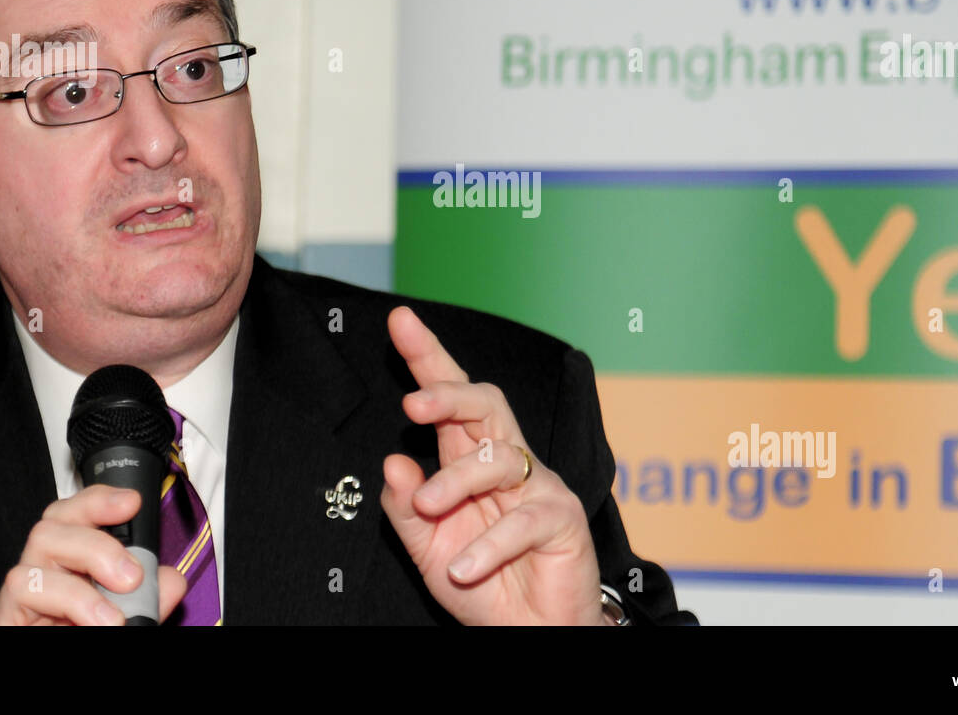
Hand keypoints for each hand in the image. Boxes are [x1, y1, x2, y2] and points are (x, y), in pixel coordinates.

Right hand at [0, 484, 187, 624]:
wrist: (51, 689)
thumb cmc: (85, 635)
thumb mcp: (126, 616)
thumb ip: (150, 597)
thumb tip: (171, 579)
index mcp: (73, 564)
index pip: (77, 515)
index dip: (101, 499)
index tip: (132, 502)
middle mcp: (45, 570)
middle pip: (52, 523)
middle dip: (97, 541)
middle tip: (132, 577)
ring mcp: (22, 591)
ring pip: (38, 548)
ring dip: (84, 579)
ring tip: (113, 619)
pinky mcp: (4, 615)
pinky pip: (23, 588)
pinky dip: (66, 600)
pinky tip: (92, 622)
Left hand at [380, 306, 603, 624]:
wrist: (532, 635)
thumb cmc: (485, 587)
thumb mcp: (429, 550)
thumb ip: (407, 510)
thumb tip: (393, 462)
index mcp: (468, 462)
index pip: (449, 399)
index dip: (426, 358)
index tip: (399, 322)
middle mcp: (505, 464)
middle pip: (485, 403)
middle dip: (449, 391)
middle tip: (413, 401)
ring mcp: (537, 487)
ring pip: (497, 456)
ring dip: (455, 482)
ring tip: (430, 510)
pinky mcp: (563, 518)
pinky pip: (524, 520)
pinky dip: (488, 545)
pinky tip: (463, 567)